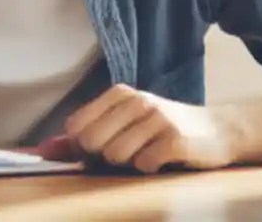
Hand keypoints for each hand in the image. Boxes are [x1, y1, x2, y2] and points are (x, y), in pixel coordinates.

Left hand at [62, 84, 236, 173]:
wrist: (216, 131)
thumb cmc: (162, 129)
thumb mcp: (124, 123)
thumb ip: (84, 135)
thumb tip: (44, 150)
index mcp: (120, 94)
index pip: (78, 126)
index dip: (85, 144)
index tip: (103, 145)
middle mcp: (137, 101)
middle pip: (93, 142)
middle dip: (106, 155)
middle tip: (130, 149)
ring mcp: (157, 118)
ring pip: (116, 155)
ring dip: (130, 163)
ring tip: (148, 152)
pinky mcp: (175, 139)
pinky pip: (143, 164)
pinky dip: (150, 168)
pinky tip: (163, 159)